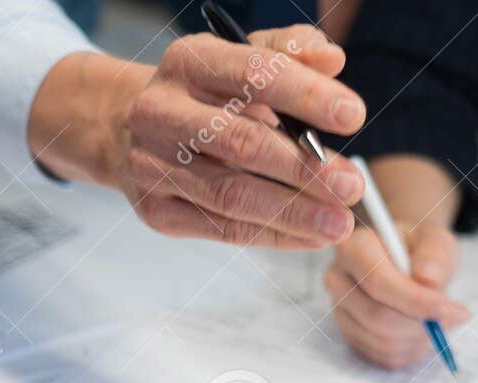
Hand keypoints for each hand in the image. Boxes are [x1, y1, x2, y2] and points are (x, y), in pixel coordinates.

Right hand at [30, 29, 367, 248]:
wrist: (125, 129)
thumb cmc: (202, 93)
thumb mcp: (237, 57)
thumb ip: (287, 51)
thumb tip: (332, 61)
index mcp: (188, 62)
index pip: (253, 74)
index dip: (306, 95)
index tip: (353, 115)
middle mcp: (161, 111)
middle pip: (241, 143)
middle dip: (304, 168)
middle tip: (352, 185)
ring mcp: (153, 165)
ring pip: (231, 196)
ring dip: (293, 212)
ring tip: (339, 223)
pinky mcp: (156, 211)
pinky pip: (222, 229)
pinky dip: (273, 235)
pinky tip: (310, 236)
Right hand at [323, 221, 469, 368]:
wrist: (405, 263)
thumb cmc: (419, 250)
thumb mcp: (435, 240)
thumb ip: (435, 254)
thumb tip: (428, 280)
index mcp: (353, 249)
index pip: (378, 282)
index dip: (414, 300)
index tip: (448, 308)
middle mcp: (338, 281)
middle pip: (377, 317)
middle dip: (420, 323)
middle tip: (454, 316)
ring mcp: (341, 312)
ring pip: (382, 341)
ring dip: (420, 339)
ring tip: (441, 321)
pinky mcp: (350, 336)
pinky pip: (383, 356)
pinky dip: (412, 350)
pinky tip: (424, 332)